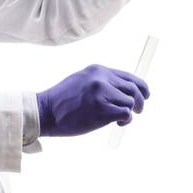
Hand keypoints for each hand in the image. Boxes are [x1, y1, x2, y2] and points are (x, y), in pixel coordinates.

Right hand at [35, 64, 149, 136]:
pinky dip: (125, 120)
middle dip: (141, 100)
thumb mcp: (82, 81)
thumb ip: (102, 82)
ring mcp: (102, 94)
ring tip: (119, 119)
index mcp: (98, 70)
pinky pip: (126, 114)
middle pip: (134, 88)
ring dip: (129, 112)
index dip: (141, 86)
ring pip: (131, 102)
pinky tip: (117, 123)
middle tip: (139, 110)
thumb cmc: (63, 101)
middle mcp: (101, 79)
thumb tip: (126, 90)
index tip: (146, 94)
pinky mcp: (102, 110)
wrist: (45, 112)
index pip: (128, 76)